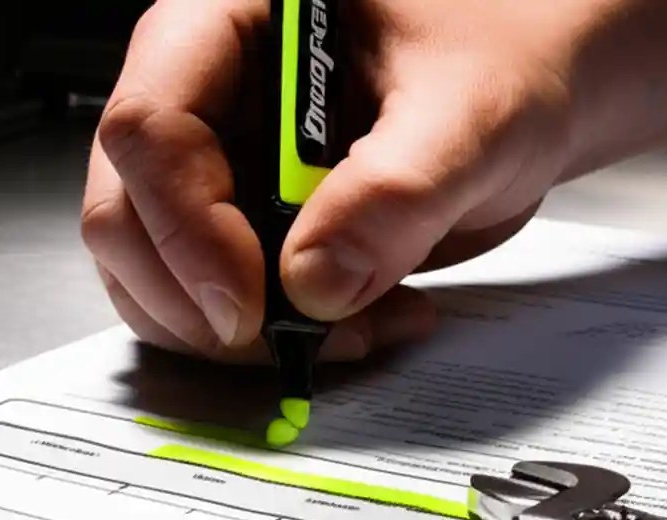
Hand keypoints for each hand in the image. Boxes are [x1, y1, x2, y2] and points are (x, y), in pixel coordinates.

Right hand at [82, 0, 585, 361]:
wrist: (537, 89)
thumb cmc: (507, 55)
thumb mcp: (472, 110)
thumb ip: (397, 191)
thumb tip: (313, 285)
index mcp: (229, 20)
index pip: (150, 125)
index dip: (185, 226)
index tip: (249, 304)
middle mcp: (206, 94)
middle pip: (129, 212)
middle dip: (202, 300)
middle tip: (287, 341)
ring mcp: (221, 165)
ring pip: (160, 274)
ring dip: (243, 333)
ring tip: (357, 329)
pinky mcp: (248, 225)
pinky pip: (220, 302)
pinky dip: (279, 338)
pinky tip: (363, 322)